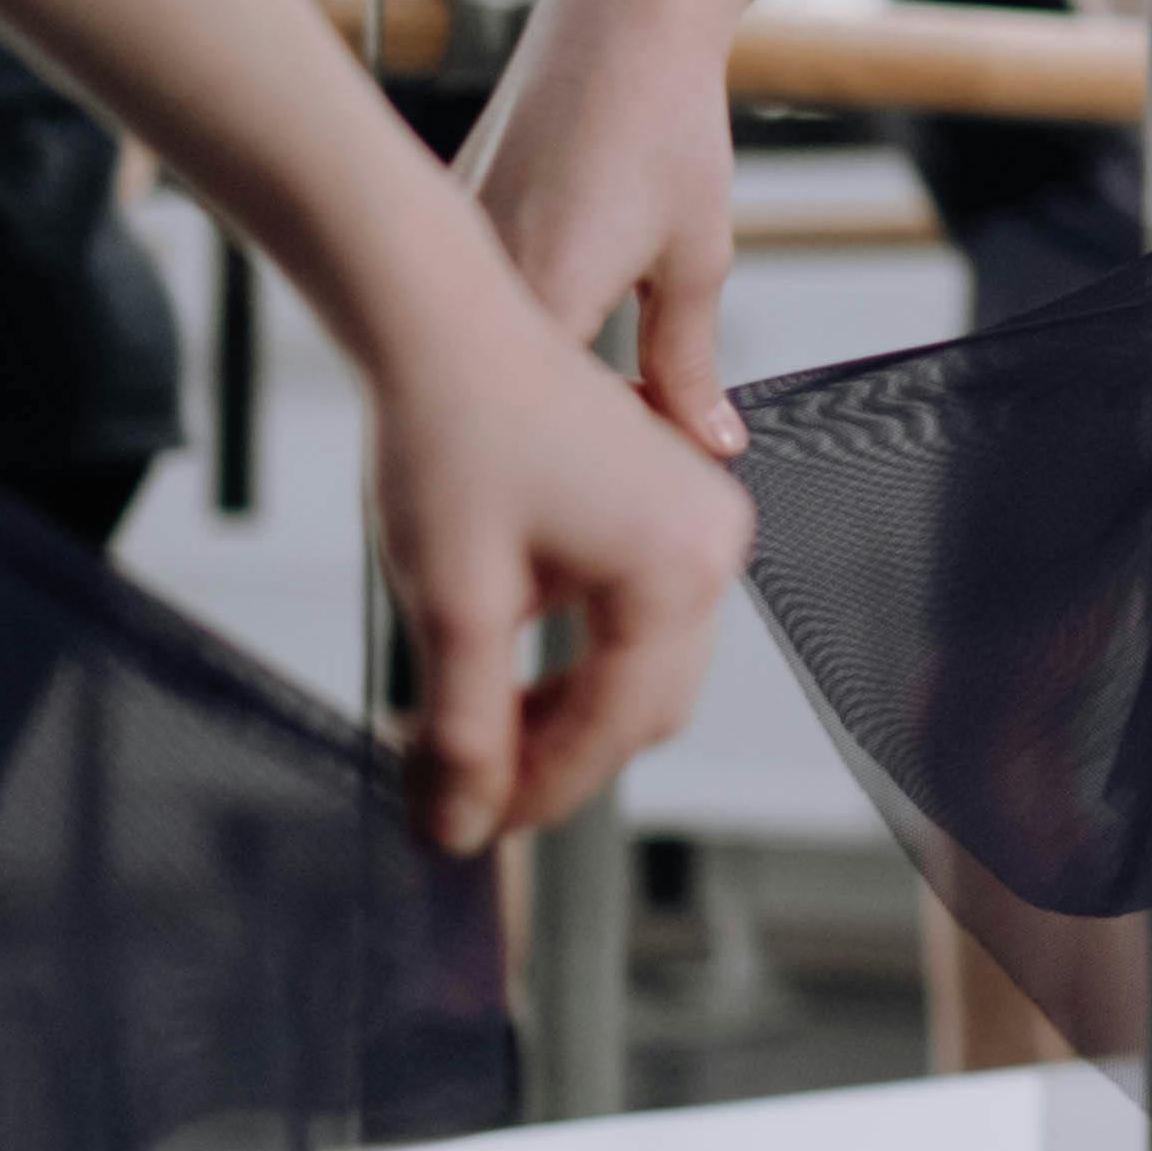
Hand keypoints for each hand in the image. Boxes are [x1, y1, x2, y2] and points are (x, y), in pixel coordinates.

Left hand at [356, 284, 754, 857]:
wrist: (440, 320)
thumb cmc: (451, 433)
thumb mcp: (452, 604)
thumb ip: (464, 731)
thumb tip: (459, 830)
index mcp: (678, 569)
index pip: (616, 727)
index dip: (539, 792)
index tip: (464, 830)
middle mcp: (711, 543)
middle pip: (644, 704)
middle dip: (555, 756)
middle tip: (463, 792)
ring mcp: (697, 516)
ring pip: (640, 662)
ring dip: (561, 706)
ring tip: (466, 728)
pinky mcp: (667, 499)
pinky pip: (633, 610)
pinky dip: (572, 651)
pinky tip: (497, 658)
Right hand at [460, 0, 751, 463]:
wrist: (621, 13)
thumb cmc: (666, 122)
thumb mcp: (696, 258)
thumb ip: (690, 368)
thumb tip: (707, 445)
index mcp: (539, 292)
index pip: (549, 428)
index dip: (596, 467)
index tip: (646, 480)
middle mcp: (476, 272)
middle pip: (506, 396)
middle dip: (562, 435)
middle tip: (626, 450)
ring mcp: (453, 241)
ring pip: (487, 351)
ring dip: (536, 380)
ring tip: (596, 392)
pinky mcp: (450, 213)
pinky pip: (475, 300)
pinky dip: (513, 327)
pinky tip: (555, 326)